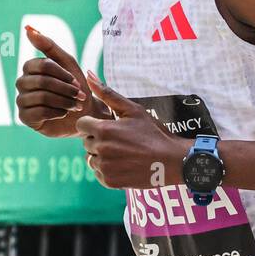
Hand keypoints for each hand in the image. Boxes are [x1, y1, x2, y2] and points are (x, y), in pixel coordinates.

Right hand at [16, 25, 106, 135]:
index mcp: (31, 68)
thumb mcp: (67, 63)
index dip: (62, 73)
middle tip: (79, 95)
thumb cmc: (77, 86)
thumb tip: (28, 28)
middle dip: (65, 89)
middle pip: (40, 81)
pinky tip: (64, 113)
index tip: (76, 81)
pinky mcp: (25, 118)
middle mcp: (22, 83)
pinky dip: (58, 113)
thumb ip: (48, 45)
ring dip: (64, 101)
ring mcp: (22, 100)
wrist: (86, 113)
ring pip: (40, 97)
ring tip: (75, 105)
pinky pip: (39, 113)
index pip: (41, 65)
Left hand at [76, 72, 185, 189]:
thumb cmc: (154, 132)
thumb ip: (108, 93)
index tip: (111, 128)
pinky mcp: (109, 181)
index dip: (95, 125)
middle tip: (122, 141)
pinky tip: (125, 165)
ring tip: (124, 154)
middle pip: (87, 142)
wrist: (172, 160)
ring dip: (103, 156)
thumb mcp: (133, 110)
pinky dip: (109, 170)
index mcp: (104, 129)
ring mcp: (104, 166)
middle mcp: (100, 148)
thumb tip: (88, 74)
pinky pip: (99, 174)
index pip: (82, 125)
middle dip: (100, 140)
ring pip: (91, 159)